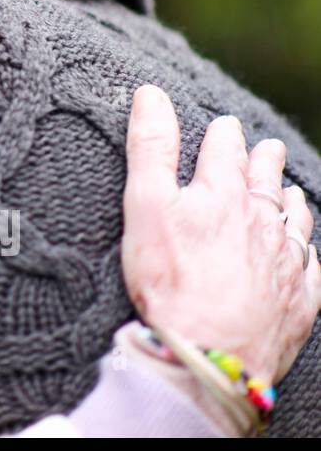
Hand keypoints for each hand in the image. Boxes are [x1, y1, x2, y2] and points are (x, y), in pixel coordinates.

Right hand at [121, 84, 320, 383]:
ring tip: (290, 193)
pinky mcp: (298, 301)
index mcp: (223, 194)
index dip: (222, 136)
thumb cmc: (168, 280)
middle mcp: (262, 222)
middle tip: (267, 148)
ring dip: (290, 202)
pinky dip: (306, 250)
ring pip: (294, 221)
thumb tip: (151, 94)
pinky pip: (309, 266)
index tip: (224, 126)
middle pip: (266, 182)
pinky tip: (303, 250)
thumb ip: (151, 147)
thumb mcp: (145, 204)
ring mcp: (285, 262)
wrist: (208, 355)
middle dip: (264, 161)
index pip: (224, 151)